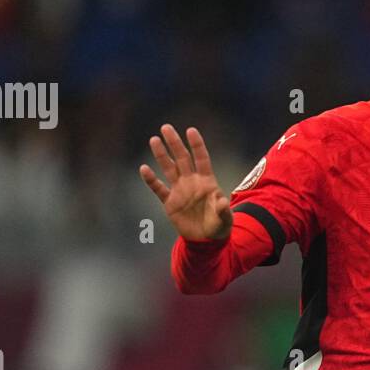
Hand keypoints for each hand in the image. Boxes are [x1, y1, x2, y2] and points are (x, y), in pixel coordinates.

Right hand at [139, 124, 232, 241]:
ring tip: (154, 140)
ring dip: (161, 155)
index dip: (197, 145)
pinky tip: (144, 169)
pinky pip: (158, 188)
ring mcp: (180, 191)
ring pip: (169, 168)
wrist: (205, 241)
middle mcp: (192, 182)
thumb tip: (222, 202)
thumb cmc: (219, 227)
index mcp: (207, 182)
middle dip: (175, 143)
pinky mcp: (170, 202)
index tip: (190, 130)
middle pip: (182, 158)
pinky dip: (151, 180)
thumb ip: (222, 210)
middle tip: (166, 127)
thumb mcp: (224, 219)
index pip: (201, 159)